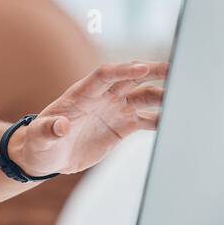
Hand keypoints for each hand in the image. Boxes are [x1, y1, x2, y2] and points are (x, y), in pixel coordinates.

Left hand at [11, 61, 167, 176]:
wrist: (47, 156)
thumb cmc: (40, 142)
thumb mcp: (41, 138)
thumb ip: (49, 130)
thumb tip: (59, 125)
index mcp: (81, 94)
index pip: (105, 75)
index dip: (124, 71)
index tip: (142, 68)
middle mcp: (102, 97)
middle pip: (130, 78)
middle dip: (151, 71)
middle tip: (174, 69)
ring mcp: (114, 109)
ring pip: (143, 96)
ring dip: (162, 95)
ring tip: (183, 97)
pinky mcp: (122, 126)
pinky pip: (146, 119)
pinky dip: (161, 118)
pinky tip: (176, 120)